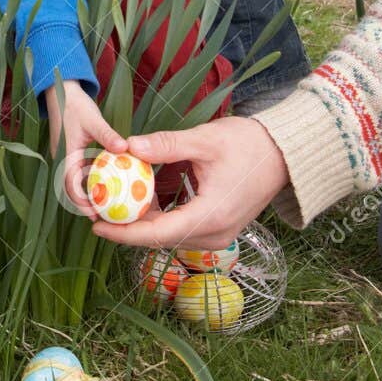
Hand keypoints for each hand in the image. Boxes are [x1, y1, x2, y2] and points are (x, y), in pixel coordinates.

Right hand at [45, 81, 126, 216]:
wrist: (61, 91)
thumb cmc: (76, 105)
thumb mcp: (93, 119)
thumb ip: (107, 135)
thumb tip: (125, 149)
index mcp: (66, 154)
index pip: (70, 185)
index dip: (80, 202)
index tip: (94, 214)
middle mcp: (64, 159)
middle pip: (73, 189)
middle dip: (87, 204)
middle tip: (106, 216)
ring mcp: (67, 157)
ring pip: (76, 182)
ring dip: (89, 194)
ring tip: (108, 206)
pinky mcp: (72, 153)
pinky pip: (81, 173)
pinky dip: (92, 181)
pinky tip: (107, 184)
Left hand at [88, 118, 289, 249]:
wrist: (285, 154)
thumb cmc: (248, 144)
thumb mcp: (204, 140)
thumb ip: (166, 145)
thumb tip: (129, 145)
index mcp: (210, 217)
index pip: (157, 234)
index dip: (124, 232)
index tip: (96, 224)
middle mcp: (215, 236)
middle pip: (161, 240)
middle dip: (127, 228)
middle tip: (97, 211)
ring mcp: (219, 236)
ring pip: (170, 237)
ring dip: (143, 223)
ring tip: (113, 204)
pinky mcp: (220, 229)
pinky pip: (182, 230)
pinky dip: (160, 219)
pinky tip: (143, 200)